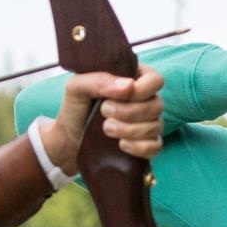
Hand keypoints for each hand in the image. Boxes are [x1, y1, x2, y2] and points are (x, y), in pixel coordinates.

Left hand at [43, 65, 165, 174]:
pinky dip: (138, 147)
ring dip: (129, 130)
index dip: (141, 89)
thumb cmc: (77, 107)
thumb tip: (128, 86)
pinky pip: (155, 146)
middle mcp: (147, 100)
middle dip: (128, 112)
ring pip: (155, 127)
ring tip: (106, 128)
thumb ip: (99, 79)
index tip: (119, 96)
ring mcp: (149, 123)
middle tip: (104, 112)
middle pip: (156, 105)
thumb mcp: (78, 87)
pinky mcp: (147, 144)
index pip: (155, 80)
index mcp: (135, 79)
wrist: (70, 137)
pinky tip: (121, 145)